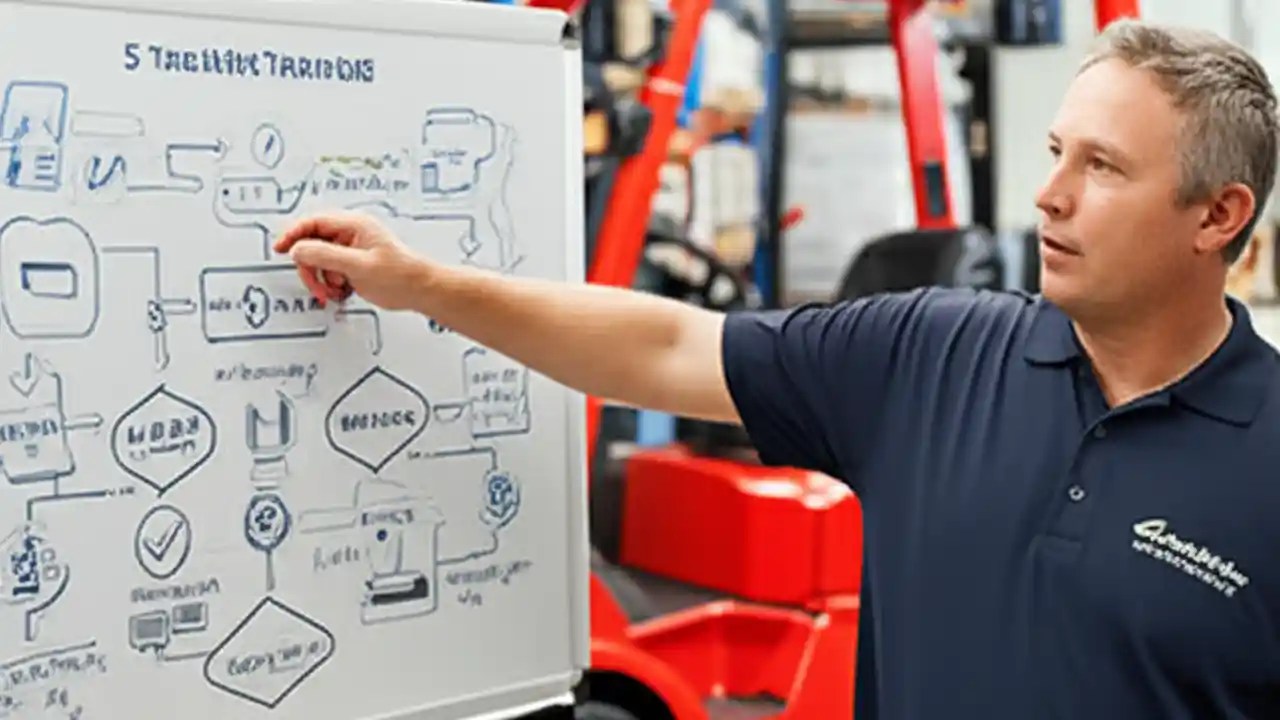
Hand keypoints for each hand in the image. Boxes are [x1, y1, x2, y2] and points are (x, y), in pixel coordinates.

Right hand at [273, 211, 431, 310]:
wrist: (420, 290)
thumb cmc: (400, 274)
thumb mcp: (358, 265)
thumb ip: (326, 255)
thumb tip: (298, 249)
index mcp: (353, 225)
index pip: (313, 223)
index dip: (293, 235)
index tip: (280, 248)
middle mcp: (351, 234)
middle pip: (312, 244)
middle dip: (311, 267)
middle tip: (317, 285)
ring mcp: (351, 250)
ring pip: (319, 260)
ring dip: (321, 279)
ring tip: (334, 291)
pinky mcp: (353, 265)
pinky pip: (329, 271)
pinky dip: (330, 284)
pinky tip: (341, 291)